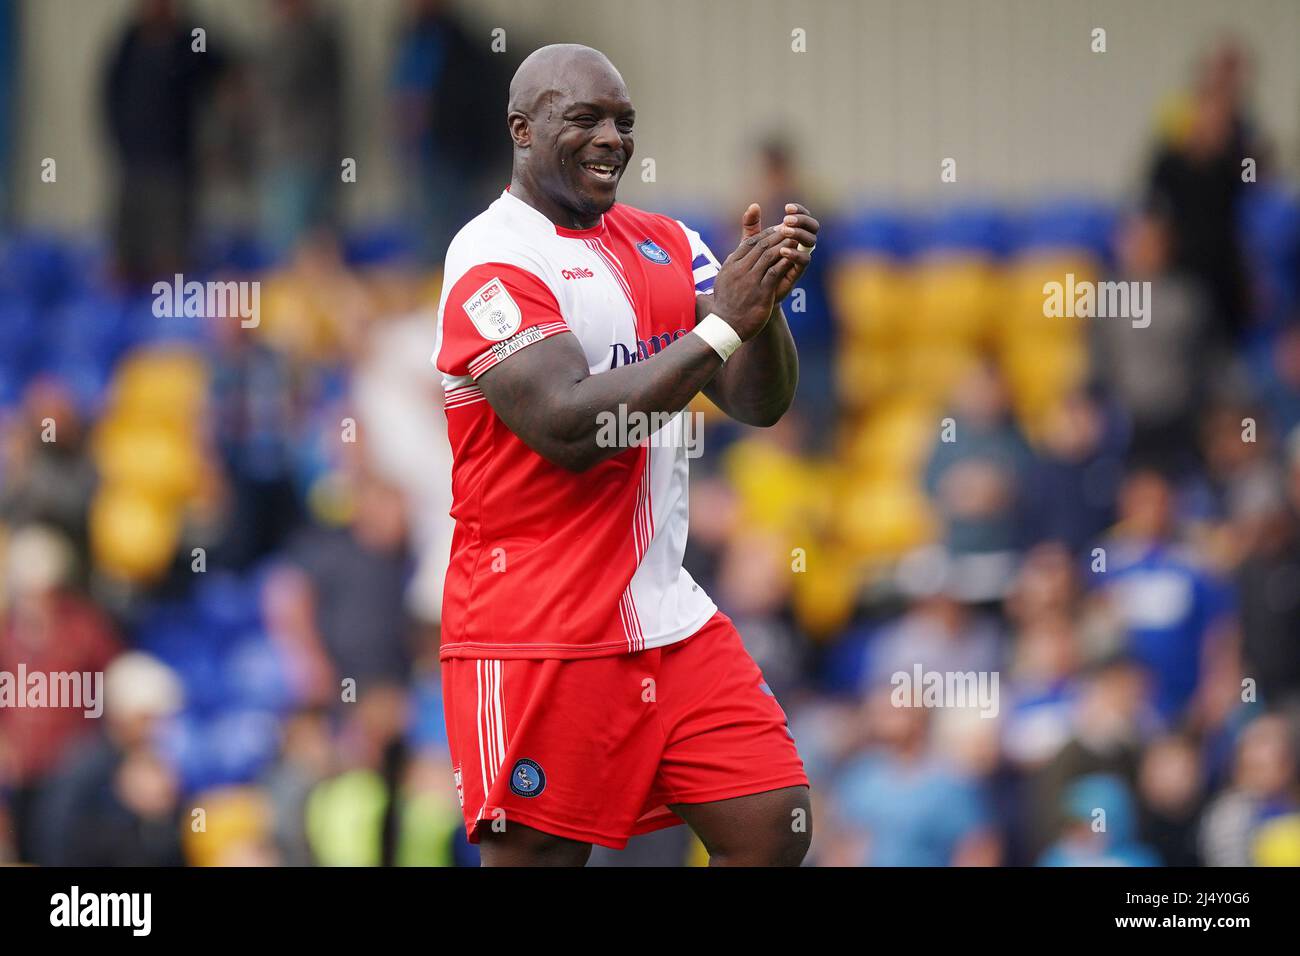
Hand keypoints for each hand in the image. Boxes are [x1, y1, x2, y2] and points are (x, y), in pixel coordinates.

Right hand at [711, 215, 798, 340]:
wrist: (726, 327)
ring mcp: (749, 281)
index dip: (765, 234)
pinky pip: (774, 272)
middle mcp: (739, 269)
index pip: (749, 242)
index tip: (777, 229)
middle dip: (777, 235)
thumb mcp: (724, 279)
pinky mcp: (760, 292)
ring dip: (783, 245)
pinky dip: (784, 262)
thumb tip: (737, 252)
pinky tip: (793, 257)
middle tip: (790, 229)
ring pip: (768, 255)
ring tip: (794, 239)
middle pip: (760, 246)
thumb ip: (733, 264)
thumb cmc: (727, 305)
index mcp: (730, 265)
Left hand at [739, 202, 818, 304]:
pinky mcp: (797, 271)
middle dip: (802, 220)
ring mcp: (799, 257)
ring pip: (811, 241)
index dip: (799, 211)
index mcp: (791, 233)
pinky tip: (783, 250)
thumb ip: (751, 225)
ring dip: (799, 234)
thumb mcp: (749, 242)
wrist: (751, 290)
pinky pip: (804, 260)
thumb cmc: (751, 264)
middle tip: (787, 220)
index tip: (787, 208)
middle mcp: (799, 243)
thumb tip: (754, 205)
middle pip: (813, 226)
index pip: (803, 216)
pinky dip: (795, 253)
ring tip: (785, 231)